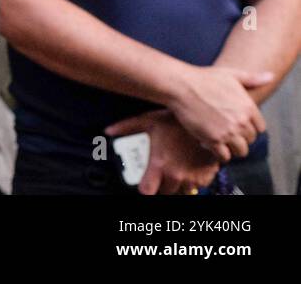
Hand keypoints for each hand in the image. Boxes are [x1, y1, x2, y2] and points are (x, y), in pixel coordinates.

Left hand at [106, 110, 222, 194]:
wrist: (206, 120)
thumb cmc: (175, 120)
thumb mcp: (148, 121)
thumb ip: (126, 128)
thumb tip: (108, 131)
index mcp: (159, 164)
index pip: (147, 191)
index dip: (144, 188)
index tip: (145, 183)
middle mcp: (176, 175)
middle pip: (165, 193)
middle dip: (162, 185)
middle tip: (162, 173)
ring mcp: (192, 178)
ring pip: (182, 191)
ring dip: (178, 184)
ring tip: (176, 169)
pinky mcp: (206, 177)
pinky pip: (197, 186)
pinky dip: (194, 180)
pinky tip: (190, 166)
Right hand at [149, 66, 272, 161]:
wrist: (180, 85)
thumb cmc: (203, 78)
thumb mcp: (230, 74)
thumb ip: (252, 79)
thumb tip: (270, 77)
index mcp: (248, 107)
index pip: (260, 128)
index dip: (250, 127)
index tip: (238, 125)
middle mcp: (241, 121)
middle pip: (250, 140)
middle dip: (240, 137)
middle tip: (227, 132)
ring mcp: (228, 132)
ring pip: (240, 151)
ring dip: (232, 148)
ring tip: (221, 141)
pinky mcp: (213, 139)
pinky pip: (224, 156)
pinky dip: (220, 154)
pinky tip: (211, 145)